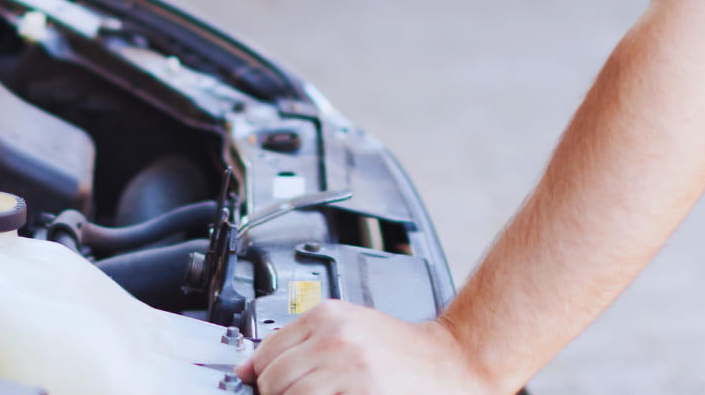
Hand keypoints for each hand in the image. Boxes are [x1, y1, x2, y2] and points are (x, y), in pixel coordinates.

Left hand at [239, 302, 505, 394]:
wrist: (455, 365)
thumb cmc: (405, 353)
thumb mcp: (350, 331)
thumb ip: (301, 343)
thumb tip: (249, 367)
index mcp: (328, 316)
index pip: (266, 352)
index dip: (263, 376)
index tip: (265, 386)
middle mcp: (336, 339)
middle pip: (274, 379)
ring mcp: (350, 369)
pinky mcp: (363, 393)